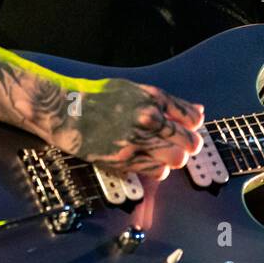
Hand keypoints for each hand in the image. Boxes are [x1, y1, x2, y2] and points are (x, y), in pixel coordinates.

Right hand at [50, 77, 203, 183]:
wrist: (65, 110)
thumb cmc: (98, 98)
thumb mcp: (136, 90)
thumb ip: (169, 103)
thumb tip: (198, 112)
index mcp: (154, 98)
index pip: (193, 119)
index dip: (192, 127)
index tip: (187, 130)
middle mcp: (149, 119)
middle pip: (190, 142)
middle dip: (189, 146)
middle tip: (180, 147)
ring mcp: (138, 140)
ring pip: (177, 160)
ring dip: (173, 159)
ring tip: (161, 154)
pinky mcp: (125, 160)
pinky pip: (158, 172)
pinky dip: (158, 169)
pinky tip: (147, 160)